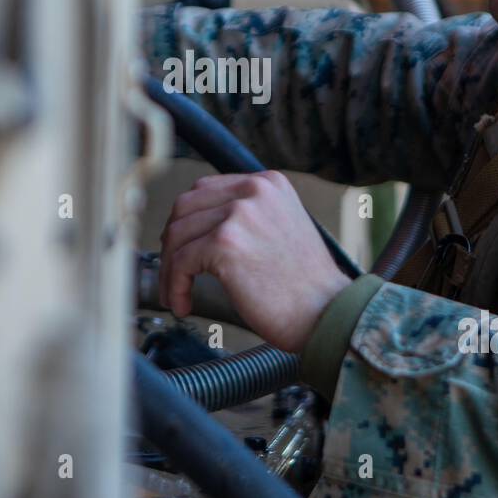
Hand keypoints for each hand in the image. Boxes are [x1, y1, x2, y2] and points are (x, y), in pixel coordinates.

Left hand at [158, 171, 352, 353]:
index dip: (186, 222)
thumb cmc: (304, 286)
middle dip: (171, 243)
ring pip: (178, 235)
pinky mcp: (226, 243)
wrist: (327, 314)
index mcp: (268, 183)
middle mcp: (254, 191)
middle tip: (172, 273)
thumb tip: (196, 227)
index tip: (180, 249)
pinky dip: (174, 286)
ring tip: (177, 294)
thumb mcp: (280, 229)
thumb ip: (246, 217)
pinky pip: (180, 262)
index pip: (205, 190)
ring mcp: (239, 214)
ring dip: (169, 269)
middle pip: (185, 207)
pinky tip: (183, 303)